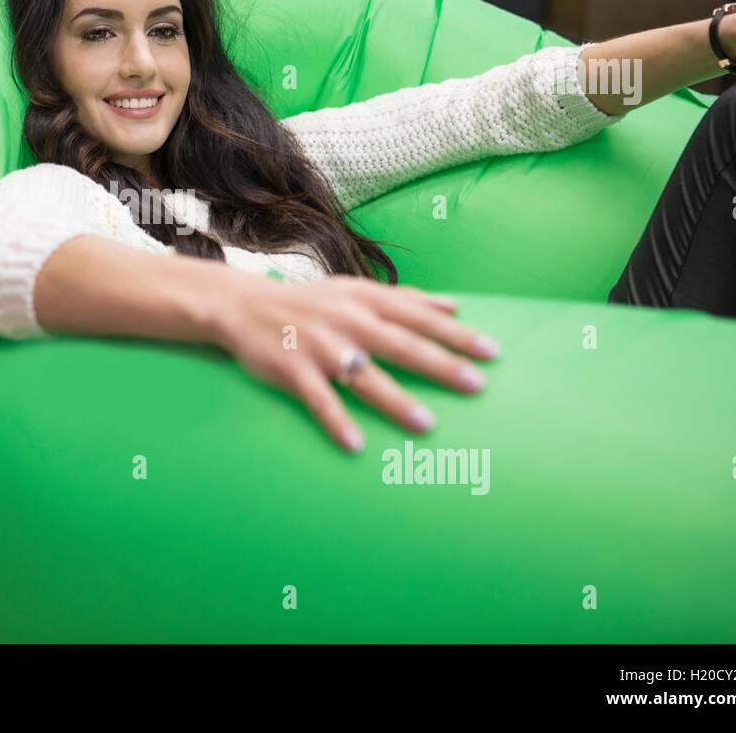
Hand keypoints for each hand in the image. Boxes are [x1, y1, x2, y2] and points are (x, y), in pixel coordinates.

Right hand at [208, 274, 499, 453]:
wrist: (242, 306)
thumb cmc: (309, 303)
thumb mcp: (354, 290)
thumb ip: (403, 298)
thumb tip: (452, 307)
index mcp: (364, 300)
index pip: (418, 317)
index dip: (456, 335)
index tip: (492, 353)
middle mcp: (346, 321)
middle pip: (400, 345)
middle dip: (440, 365)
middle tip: (477, 384)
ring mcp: (318, 347)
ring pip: (363, 376)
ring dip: (395, 400)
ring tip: (427, 424)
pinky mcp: (291, 370)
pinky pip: (318, 400)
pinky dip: (336, 422)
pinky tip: (356, 445)